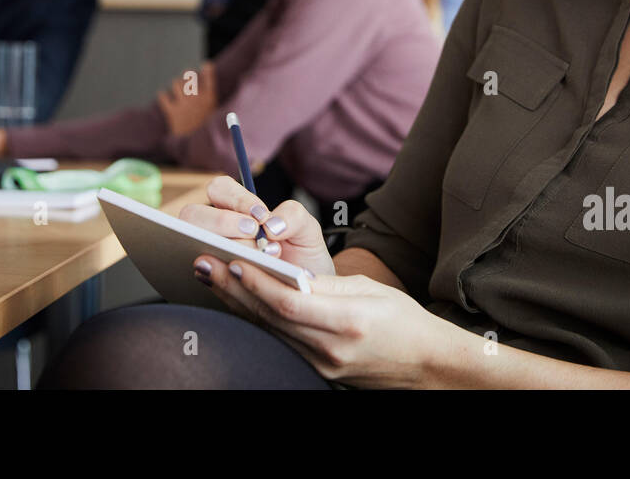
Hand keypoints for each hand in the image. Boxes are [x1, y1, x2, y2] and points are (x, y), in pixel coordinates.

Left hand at [157, 61, 216, 136]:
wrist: (196, 148)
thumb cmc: (208, 133)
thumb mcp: (217, 118)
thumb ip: (213, 104)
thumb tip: (214, 95)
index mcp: (210, 99)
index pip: (209, 76)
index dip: (207, 68)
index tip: (206, 65)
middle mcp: (196, 98)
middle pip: (189, 76)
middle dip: (188, 77)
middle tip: (188, 81)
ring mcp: (183, 104)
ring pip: (176, 83)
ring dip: (176, 84)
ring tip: (178, 90)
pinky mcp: (172, 112)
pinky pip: (163, 96)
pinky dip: (163, 96)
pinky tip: (165, 98)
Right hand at [179, 175, 334, 279]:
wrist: (308, 293)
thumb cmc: (302, 255)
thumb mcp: (308, 230)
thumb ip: (294, 216)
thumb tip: (271, 224)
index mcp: (237, 209)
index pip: (219, 189)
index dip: (235, 199)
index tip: (260, 217)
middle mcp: (218, 230)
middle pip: (193, 215)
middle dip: (222, 223)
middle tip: (254, 237)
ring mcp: (211, 255)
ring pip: (194, 243)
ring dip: (224, 249)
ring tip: (259, 260)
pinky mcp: (213, 282)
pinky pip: (204, 276)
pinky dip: (220, 276)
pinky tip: (242, 277)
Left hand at [196, 257, 451, 387]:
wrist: (426, 363)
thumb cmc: (403, 320)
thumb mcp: (370, 289)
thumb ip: (327, 284)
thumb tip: (289, 274)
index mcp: (347, 321)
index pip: (288, 301)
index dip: (255, 282)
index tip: (231, 260)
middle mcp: (329, 347)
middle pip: (270, 316)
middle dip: (233, 288)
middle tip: (203, 263)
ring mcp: (322, 363)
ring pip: (270, 330)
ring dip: (238, 303)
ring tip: (211, 278)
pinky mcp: (318, 369)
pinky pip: (280, 340)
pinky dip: (257, 318)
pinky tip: (239, 302)